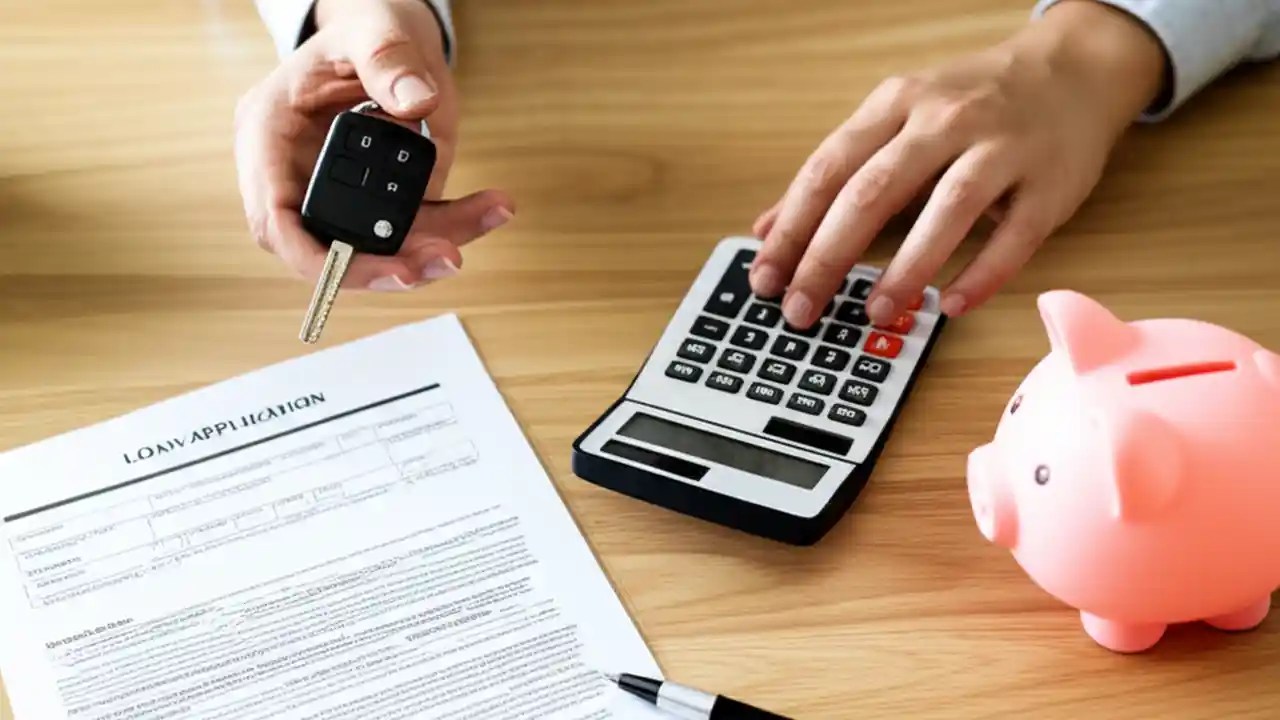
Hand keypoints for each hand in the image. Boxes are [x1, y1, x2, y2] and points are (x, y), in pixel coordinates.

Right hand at [234, 0, 513, 290]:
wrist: (389, 34)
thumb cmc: (364, 27)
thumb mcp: (371, 26)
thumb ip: (387, 57)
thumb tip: (415, 100)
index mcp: (268, 135)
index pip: (274, 221)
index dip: (317, 260)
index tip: (376, 270)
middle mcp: (298, 174)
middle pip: (331, 246)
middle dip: (390, 263)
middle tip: (448, 256)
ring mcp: (341, 192)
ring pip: (379, 245)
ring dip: (433, 244)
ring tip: (488, 213)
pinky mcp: (381, 199)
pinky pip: (413, 226)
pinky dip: (454, 223)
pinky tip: (492, 207)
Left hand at [749, 0, 1165, 326]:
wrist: (1073, 69)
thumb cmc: (972, 103)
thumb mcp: (894, 120)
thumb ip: (835, 175)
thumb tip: (769, 228)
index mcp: (896, 104)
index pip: (828, 170)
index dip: (792, 229)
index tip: (764, 278)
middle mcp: (945, 120)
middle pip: (874, 191)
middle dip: (829, 256)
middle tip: (801, 307)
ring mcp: (1002, 148)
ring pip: (947, 210)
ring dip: (906, 268)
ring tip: (874, 313)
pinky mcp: (1050, 183)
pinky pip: (1015, 236)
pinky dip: (982, 273)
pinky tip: (951, 305)